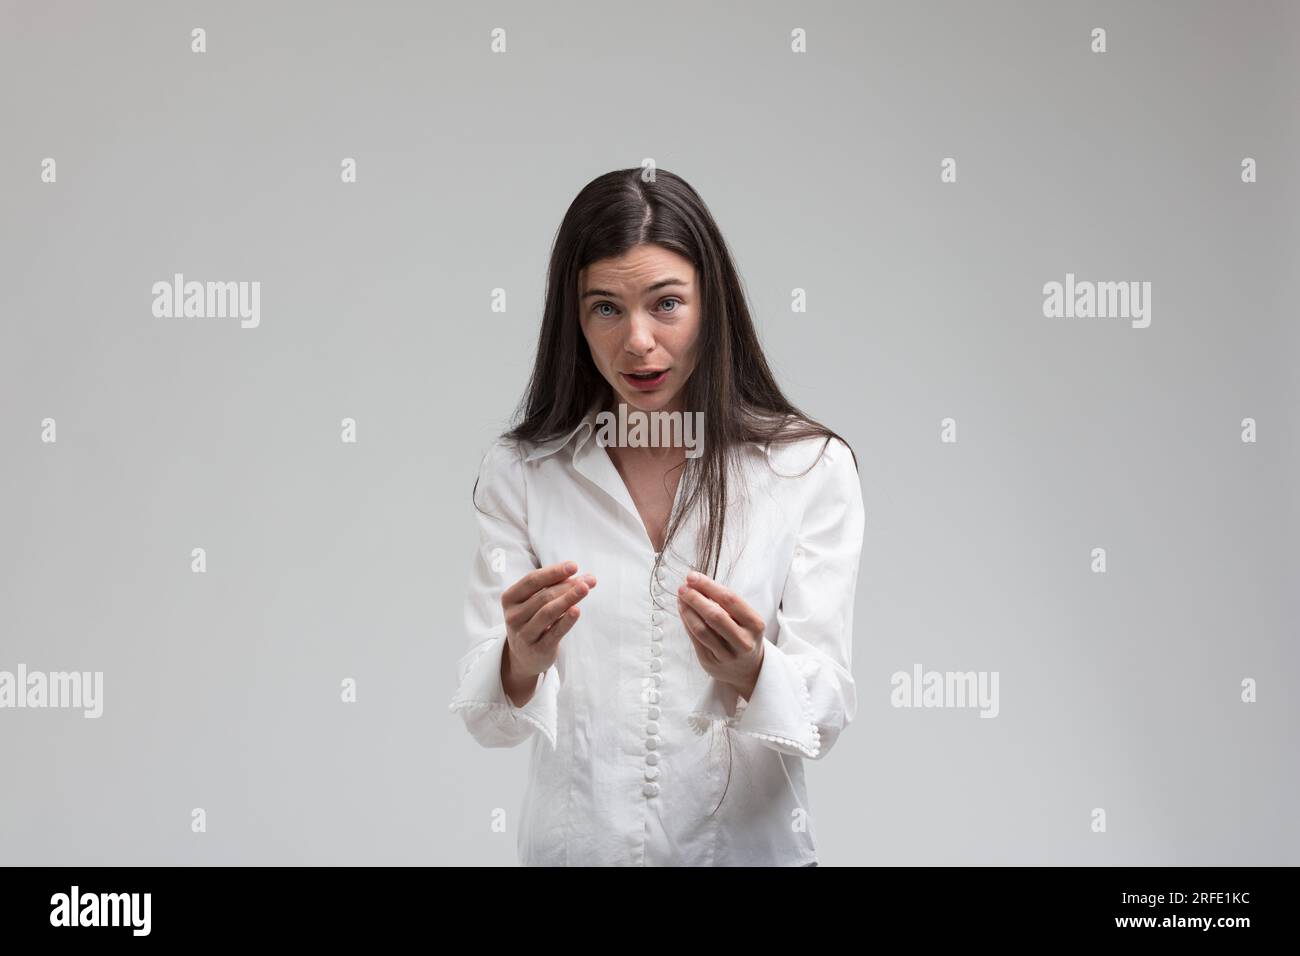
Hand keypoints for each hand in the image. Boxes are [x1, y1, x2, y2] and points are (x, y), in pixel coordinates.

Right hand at [501, 561, 595, 704]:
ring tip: (585, 589)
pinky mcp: (537, 650)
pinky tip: (577, 610)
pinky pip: (554, 633)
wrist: (524, 657)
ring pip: (548, 612)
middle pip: (543, 596)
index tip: (573, 566)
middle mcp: (513, 617)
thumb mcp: (536, 603)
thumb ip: (556, 588)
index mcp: (510, 599)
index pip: (531, 581)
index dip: (553, 572)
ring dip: (569, 598)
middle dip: (567, 586)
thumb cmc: (533, 621)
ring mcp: (523, 635)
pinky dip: (566, 621)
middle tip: (588, 581)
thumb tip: (587, 578)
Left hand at [677, 570, 764, 700]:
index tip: (693, 576)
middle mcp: (743, 642)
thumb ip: (724, 603)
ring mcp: (727, 655)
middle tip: (683, 587)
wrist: (748, 670)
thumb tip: (695, 583)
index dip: (708, 586)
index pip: (729, 600)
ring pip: (702, 630)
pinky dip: (686, 622)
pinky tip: (683, 611)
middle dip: (695, 598)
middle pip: (715, 615)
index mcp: (755, 625)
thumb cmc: (744, 635)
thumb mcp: (745, 619)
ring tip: (680, 598)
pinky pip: (695, 639)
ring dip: (687, 610)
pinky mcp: (711, 663)